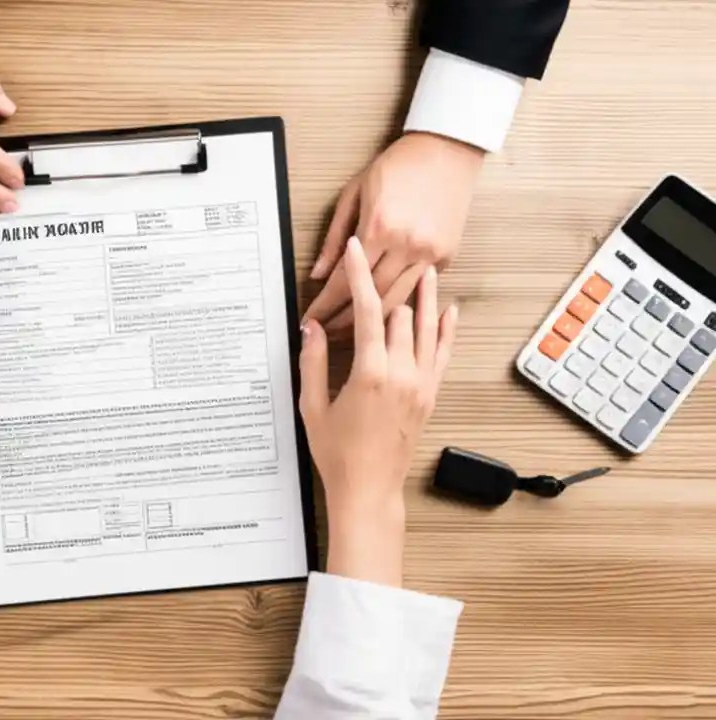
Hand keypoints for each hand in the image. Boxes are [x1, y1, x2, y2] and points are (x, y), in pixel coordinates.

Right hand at [299, 237, 456, 586]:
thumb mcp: (312, 406)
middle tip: (382, 257)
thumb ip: (312, 363)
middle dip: (389, 283)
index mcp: (371, 373)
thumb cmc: (338, 454)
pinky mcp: (430, 395)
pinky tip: (448, 310)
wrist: (369, 489)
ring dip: (424, 297)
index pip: (367, 310)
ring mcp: (421, 384)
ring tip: (424, 269)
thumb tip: (311, 328)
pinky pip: (443, 352)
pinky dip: (446, 328)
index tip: (355, 250)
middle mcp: (402, 374)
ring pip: (428, 327)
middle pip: (401, 312)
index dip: (360, 275)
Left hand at [303, 132, 482, 331]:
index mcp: (379, 227)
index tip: (310, 318)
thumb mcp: (354, 194)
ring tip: (351, 332)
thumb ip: (334, 238)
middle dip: (345, 321)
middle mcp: (407, 244)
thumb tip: (318, 273)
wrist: (446, 150)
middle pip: (371, 298)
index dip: (325, 304)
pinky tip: (384, 313)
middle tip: (327, 333)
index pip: (344, 280)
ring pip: (397, 300)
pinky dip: (400, 301)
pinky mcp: (447, 255)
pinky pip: (418, 287)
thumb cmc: (397, 166)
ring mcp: (430, 252)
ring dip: (373, 320)